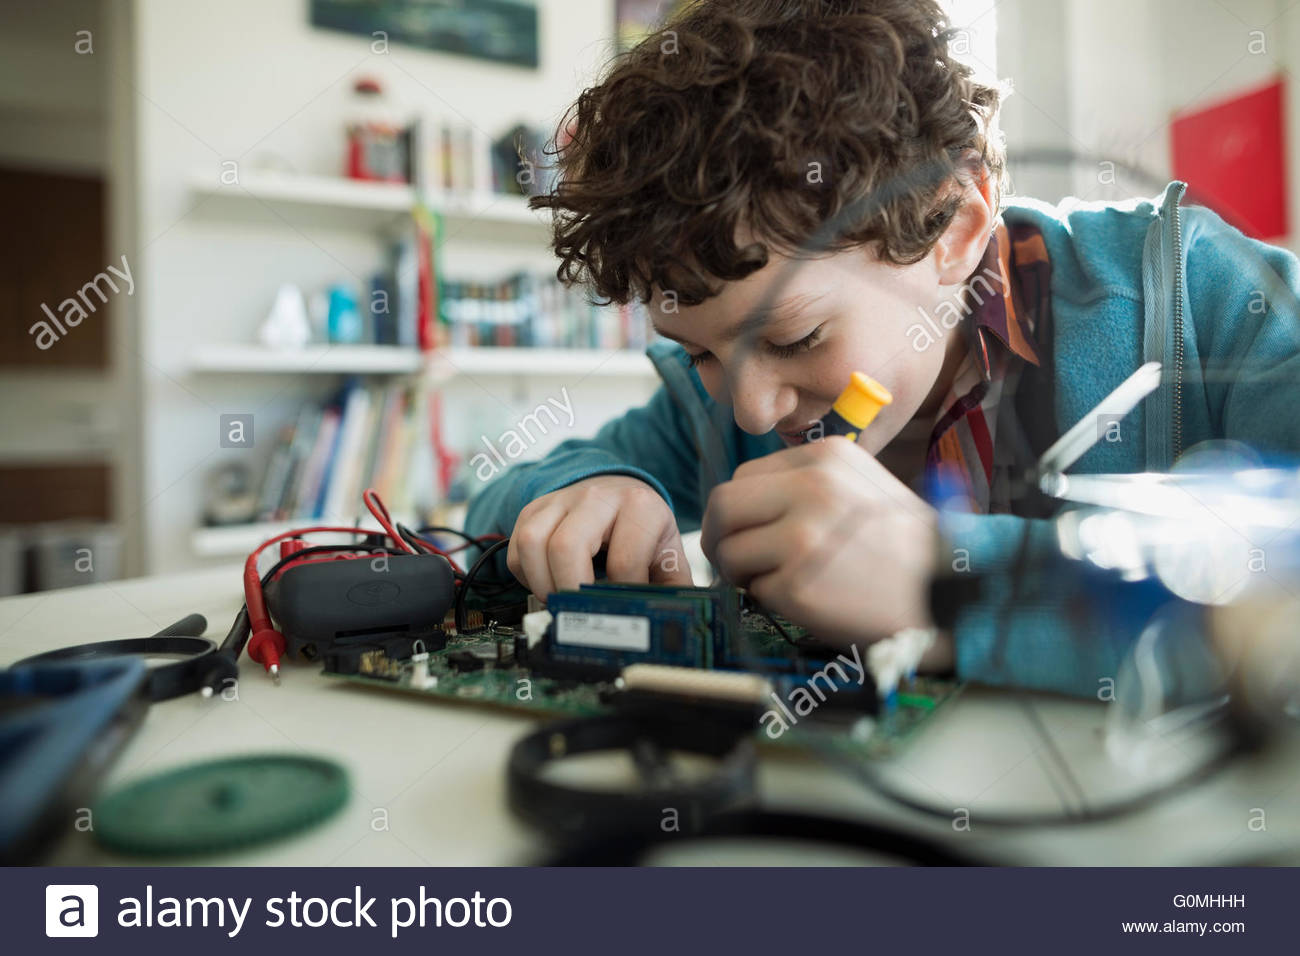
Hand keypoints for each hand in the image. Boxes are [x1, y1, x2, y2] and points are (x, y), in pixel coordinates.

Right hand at [507, 475, 694, 598]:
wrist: (619, 491)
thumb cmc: (643, 529)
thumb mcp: (667, 552)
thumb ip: (672, 590)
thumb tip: (672, 627)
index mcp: (639, 507)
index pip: (623, 560)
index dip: (620, 597)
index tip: (620, 615)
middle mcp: (597, 498)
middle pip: (567, 547)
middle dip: (570, 591)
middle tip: (579, 612)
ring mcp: (561, 500)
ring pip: (533, 542)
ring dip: (542, 583)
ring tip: (560, 600)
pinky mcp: (534, 510)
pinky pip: (516, 548)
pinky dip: (526, 576)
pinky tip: (548, 583)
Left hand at [702, 436, 944, 650]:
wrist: (950, 590)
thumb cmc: (904, 546)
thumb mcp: (860, 485)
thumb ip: (806, 483)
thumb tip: (746, 502)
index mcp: (825, 457)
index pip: (744, 476)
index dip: (736, 509)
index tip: (742, 530)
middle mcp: (811, 488)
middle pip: (722, 506)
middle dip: (718, 537)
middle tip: (731, 561)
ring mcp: (803, 536)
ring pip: (729, 550)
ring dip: (742, 573)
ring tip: (778, 580)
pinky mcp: (799, 583)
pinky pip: (755, 590)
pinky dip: (771, 599)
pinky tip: (808, 597)